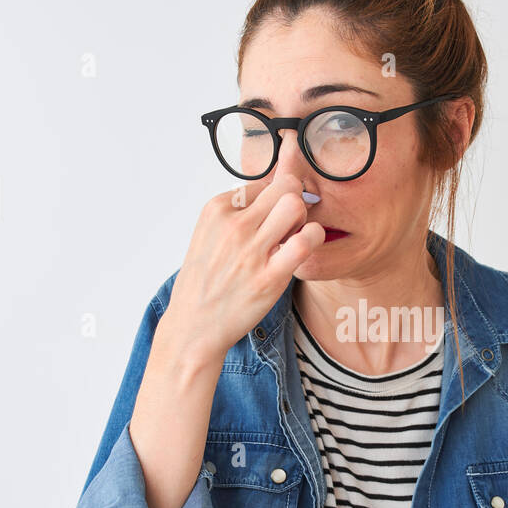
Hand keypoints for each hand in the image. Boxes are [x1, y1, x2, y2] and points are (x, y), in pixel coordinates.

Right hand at [155, 172, 324, 361]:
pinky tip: (304, 250)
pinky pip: (304, 242)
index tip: (270, 219)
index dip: (274, 199)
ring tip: (294, 238)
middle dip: (293, 201)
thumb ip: (235, 213)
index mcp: (216, 209)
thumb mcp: (208, 235)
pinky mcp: (269, 277)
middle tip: (289, 225)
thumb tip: (269, 192)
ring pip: (296, 206)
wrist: (193, 326)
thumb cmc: (205, 283)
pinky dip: (313, 240)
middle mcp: (233, 225)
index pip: (264, 181)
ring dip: (304, 220)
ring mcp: (251, 250)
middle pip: (284, 186)